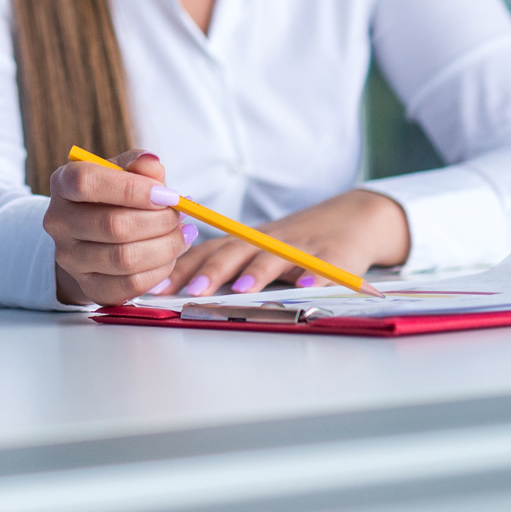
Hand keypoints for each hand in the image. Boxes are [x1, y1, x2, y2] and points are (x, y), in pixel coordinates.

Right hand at [46, 149, 188, 305]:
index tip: (166, 194)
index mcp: (63, 183)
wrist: (91, 237)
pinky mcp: (89, 287)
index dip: (132, 189)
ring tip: (181, 235)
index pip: (87, 183)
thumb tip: (152, 164)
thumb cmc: (112, 197)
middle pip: (113, 225)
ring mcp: (70, 258)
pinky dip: (160, 270)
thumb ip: (139, 165)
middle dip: (159, 221)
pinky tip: (170, 255)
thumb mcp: (123, 172)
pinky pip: (131, 284)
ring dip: (165, 247)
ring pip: (125, 258)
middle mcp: (59, 221)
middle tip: (179, 215)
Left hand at [166, 188, 410, 297]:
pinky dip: (317, 276)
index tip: (157, 287)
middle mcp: (268, 241)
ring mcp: (301, 247)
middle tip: (192, 292)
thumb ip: (224, 266)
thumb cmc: (294, 243)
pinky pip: (325, 267)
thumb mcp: (257, 250)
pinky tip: (308, 288)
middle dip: (212, 272)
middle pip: (236, 252)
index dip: (183, 268)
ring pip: (276, 258)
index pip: (208, 252)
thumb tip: (177, 291)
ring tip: (241, 289)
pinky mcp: (336, 257)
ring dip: (258, 273)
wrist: (353, 219)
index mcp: (246, 242)